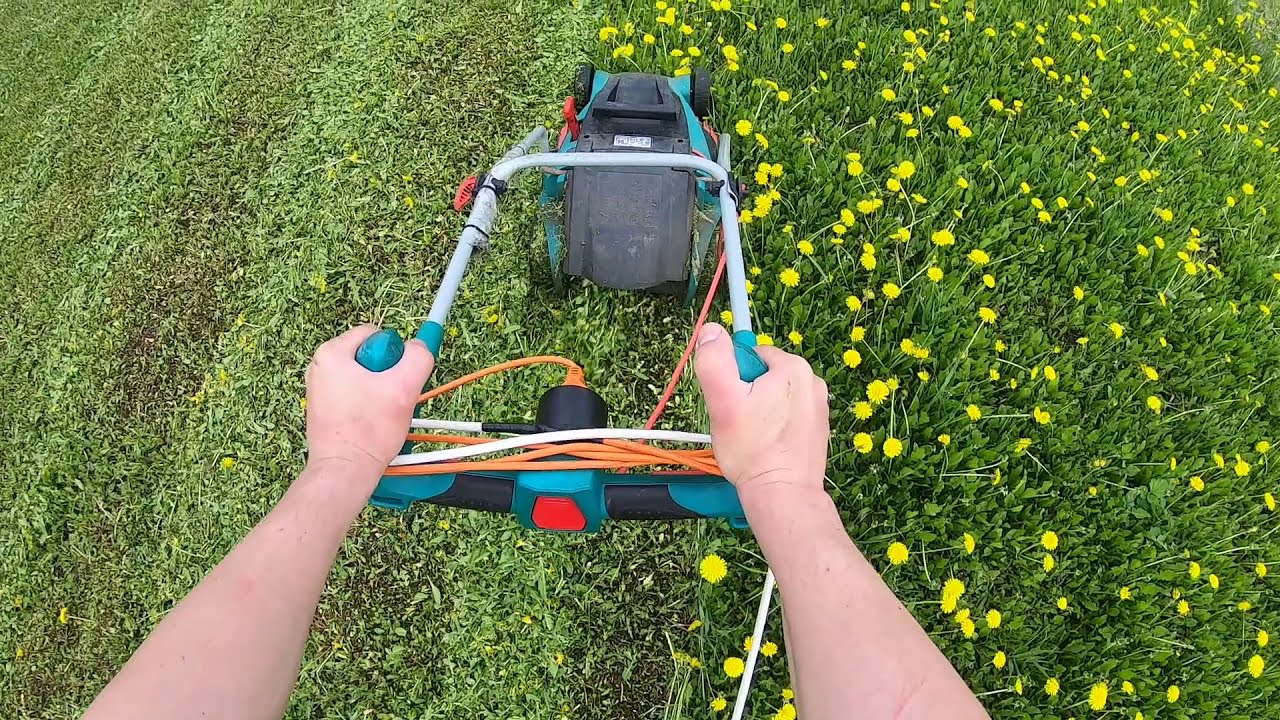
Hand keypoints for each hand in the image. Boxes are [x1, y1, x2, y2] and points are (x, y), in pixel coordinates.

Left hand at [304, 325, 433, 487]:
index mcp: (332, 353)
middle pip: (370, 357)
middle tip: (390, 400)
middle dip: (387, 376)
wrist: (344, 470)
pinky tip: (370, 424)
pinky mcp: (322, 407)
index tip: (396, 381)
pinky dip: (367, 406)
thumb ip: (418, 358)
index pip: (376, 335)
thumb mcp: (404, 389)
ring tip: (380, 415)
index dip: (395, 356)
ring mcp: (319, 388)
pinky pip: (354, 394)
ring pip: (364, 378)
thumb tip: (419, 346)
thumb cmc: (369, 431)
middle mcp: (320, 366)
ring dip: (379, 393)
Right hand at [693, 323, 829, 495]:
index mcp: (794, 368)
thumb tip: (711, 331)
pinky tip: (767, 446)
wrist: (783, 495)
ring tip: (754, 439)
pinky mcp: (818, 428)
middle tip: (740, 424)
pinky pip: (786, 415)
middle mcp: (813, 382)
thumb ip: (714, 361)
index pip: (749, 355)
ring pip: (773, 397)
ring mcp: (818, 406)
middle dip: (746, 396)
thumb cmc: (753, 451)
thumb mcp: (723, 401)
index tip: (733, 404)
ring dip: (758, 412)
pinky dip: (773, 427)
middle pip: (762, 375)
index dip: (733, 379)